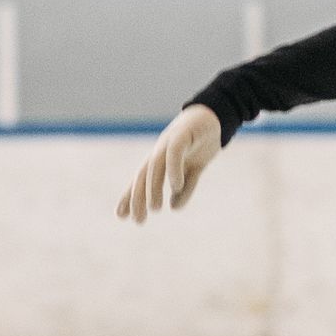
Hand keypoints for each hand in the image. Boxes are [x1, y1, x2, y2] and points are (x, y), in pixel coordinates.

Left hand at [116, 103, 221, 223]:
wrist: (214, 115)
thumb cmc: (200, 142)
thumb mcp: (194, 169)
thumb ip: (185, 188)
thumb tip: (174, 207)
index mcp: (158, 160)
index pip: (139, 180)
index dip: (129, 197)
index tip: (121, 216)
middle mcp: (158, 152)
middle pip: (142, 176)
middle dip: (138, 198)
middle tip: (139, 221)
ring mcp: (168, 143)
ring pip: (155, 167)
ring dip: (153, 188)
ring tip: (155, 208)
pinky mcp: (182, 135)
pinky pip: (174, 153)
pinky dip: (173, 170)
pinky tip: (175, 186)